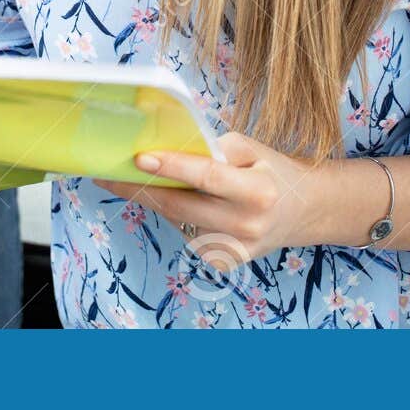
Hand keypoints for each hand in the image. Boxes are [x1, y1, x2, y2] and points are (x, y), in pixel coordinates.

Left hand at [98, 132, 334, 270]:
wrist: (303, 211)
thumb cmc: (272, 171)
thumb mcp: (252, 149)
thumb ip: (215, 147)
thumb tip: (170, 146)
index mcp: (258, 193)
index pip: (207, 178)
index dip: (172, 168)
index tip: (139, 158)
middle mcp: (246, 227)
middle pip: (181, 206)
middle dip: (141, 188)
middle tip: (107, 172)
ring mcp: (233, 251)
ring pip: (177, 221)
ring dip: (153, 200)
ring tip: (130, 179)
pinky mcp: (222, 263)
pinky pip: (186, 233)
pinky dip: (175, 215)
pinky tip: (177, 201)